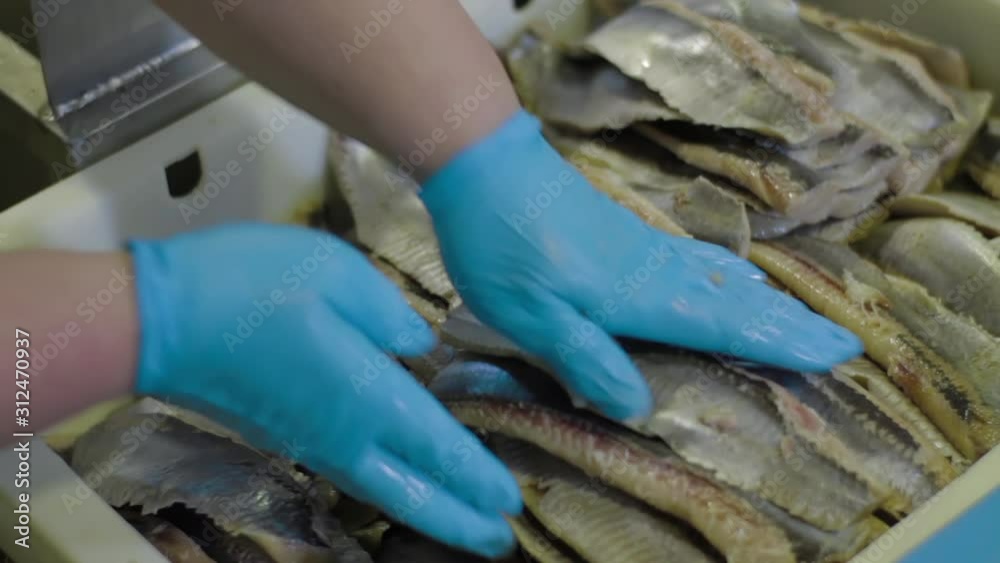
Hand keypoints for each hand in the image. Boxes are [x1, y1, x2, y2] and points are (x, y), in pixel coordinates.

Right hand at [127, 223, 520, 557]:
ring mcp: (308, 440)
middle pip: (413, 493)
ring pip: (381, 490)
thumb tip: (420, 344)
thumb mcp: (337, 274)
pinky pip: (350, 474)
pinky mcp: (282, 434)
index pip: (439, 449)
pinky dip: (387, 489)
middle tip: (497, 542)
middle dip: (460, 519)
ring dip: (428, 510)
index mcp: (366, 394)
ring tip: (460, 523)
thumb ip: (390, 314)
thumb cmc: (246, 287)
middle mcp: (342, 432)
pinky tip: (394, 479)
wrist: (157, 320)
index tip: (509, 501)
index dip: (478, 478)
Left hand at [420, 110, 863, 420]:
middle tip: (844, 340)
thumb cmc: (500, 246)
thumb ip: (585, 358)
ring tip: (804, 318)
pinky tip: (734, 275)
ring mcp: (643, 249)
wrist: (485, 166)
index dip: (779, 343)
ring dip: (767, 301)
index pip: (724, 326)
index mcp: (637, 297)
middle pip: (736, 300)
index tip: (836, 353)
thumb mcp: (529, 316)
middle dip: (790, 324)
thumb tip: (639, 407)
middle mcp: (653, 271)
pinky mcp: (627, 236)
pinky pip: (697, 260)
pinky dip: (729, 274)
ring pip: (721, 278)